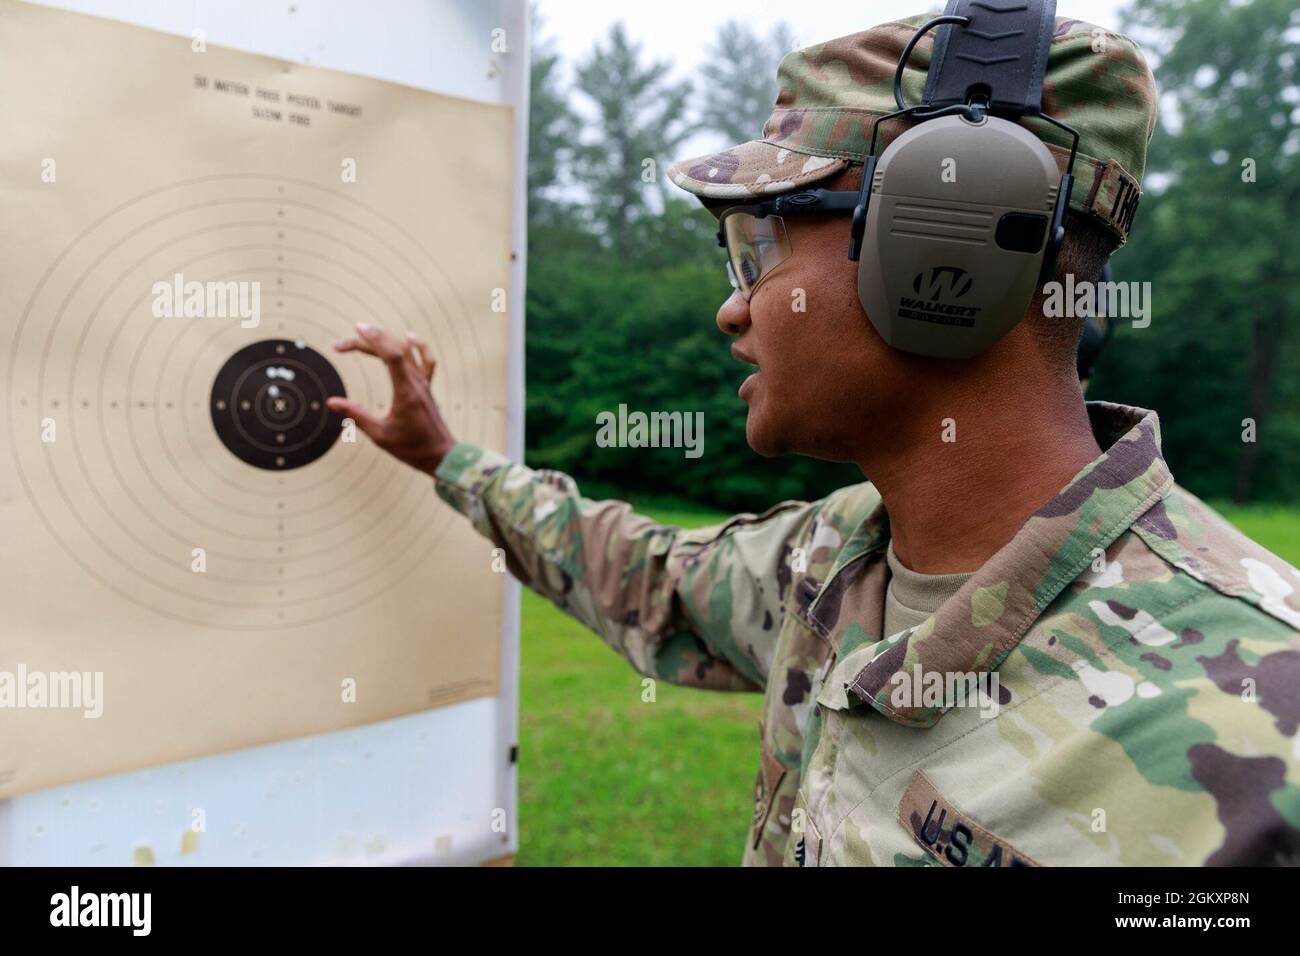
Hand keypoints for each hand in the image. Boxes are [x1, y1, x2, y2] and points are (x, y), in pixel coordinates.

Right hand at [325, 324, 456, 476]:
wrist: (441, 456)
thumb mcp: (380, 435)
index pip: (391, 355)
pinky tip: (410, 337)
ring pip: (408, 352)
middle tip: (343, 344)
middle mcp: (417, 383)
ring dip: (386, 341)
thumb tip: (331, 402)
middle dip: (369, 341)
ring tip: (365, 336)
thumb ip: (355, 416)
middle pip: (394, 349)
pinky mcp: (427, 388)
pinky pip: (426, 361)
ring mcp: (424, 384)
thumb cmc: (412, 449)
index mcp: (406, 392)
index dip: (374, 339)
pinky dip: (419, 346)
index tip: (357, 329)